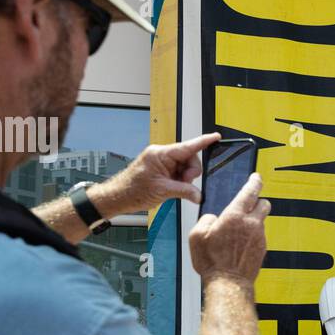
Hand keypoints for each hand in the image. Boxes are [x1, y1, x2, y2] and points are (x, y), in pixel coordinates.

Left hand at [97, 132, 218, 215]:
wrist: (118, 197)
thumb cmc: (132, 190)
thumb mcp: (163, 191)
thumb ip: (184, 191)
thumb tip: (198, 194)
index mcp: (161, 154)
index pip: (187, 146)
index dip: (204, 141)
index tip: (216, 137)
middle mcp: (161, 155)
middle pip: (189, 159)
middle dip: (190, 173)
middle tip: (182, 185)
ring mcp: (161, 162)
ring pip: (184, 167)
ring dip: (183, 179)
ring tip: (173, 188)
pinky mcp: (160, 169)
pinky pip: (177, 172)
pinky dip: (178, 181)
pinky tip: (171, 188)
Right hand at [188, 172, 269, 283]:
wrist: (229, 284)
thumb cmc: (211, 261)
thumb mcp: (196, 236)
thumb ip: (205, 220)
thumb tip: (214, 219)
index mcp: (235, 216)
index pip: (250, 192)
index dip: (254, 182)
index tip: (256, 177)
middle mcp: (251, 224)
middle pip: (264, 203)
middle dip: (258, 200)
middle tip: (250, 203)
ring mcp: (259, 237)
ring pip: (261, 221)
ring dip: (253, 220)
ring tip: (238, 231)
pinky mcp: (262, 249)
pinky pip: (259, 236)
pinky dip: (252, 235)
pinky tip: (240, 245)